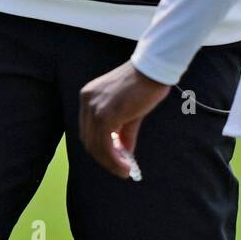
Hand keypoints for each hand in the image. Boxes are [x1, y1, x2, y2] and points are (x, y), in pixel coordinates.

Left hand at [79, 60, 168, 177]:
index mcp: (90, 96)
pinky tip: (125, 165)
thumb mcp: (131, 110)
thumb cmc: (145, 85)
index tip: (113, 159)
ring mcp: (94, 108)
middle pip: (89, 140)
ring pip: (96, 145)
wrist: (153, 69)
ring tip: (124, 170)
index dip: (99, 147)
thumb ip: (124, 131)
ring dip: (110, 163)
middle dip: (104, 158)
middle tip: (119, 168)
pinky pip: (105, 145)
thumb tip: (125, 153)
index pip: (88, 129)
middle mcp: (87, 101)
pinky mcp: (105, 116)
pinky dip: (114, 159)